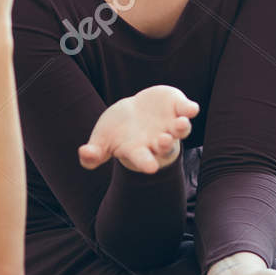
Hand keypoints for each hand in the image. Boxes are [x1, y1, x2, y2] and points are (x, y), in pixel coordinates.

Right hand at [79, 84, 198, 172]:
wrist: (133, 113)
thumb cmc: (116, 131)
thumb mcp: (101, 140)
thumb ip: (93, 152)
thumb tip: (84, 154)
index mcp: (139, 150)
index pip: (143, 159)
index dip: (146, 162)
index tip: (151, 167)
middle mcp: (158, 140)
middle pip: (164, 145)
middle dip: (164, 143)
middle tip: (162, 140)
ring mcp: (170, 124)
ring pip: (180, 129)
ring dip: (182, 128)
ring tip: (180, 123)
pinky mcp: (177, 107)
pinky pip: (187, 110)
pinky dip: (190, 109)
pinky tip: (191, 108)